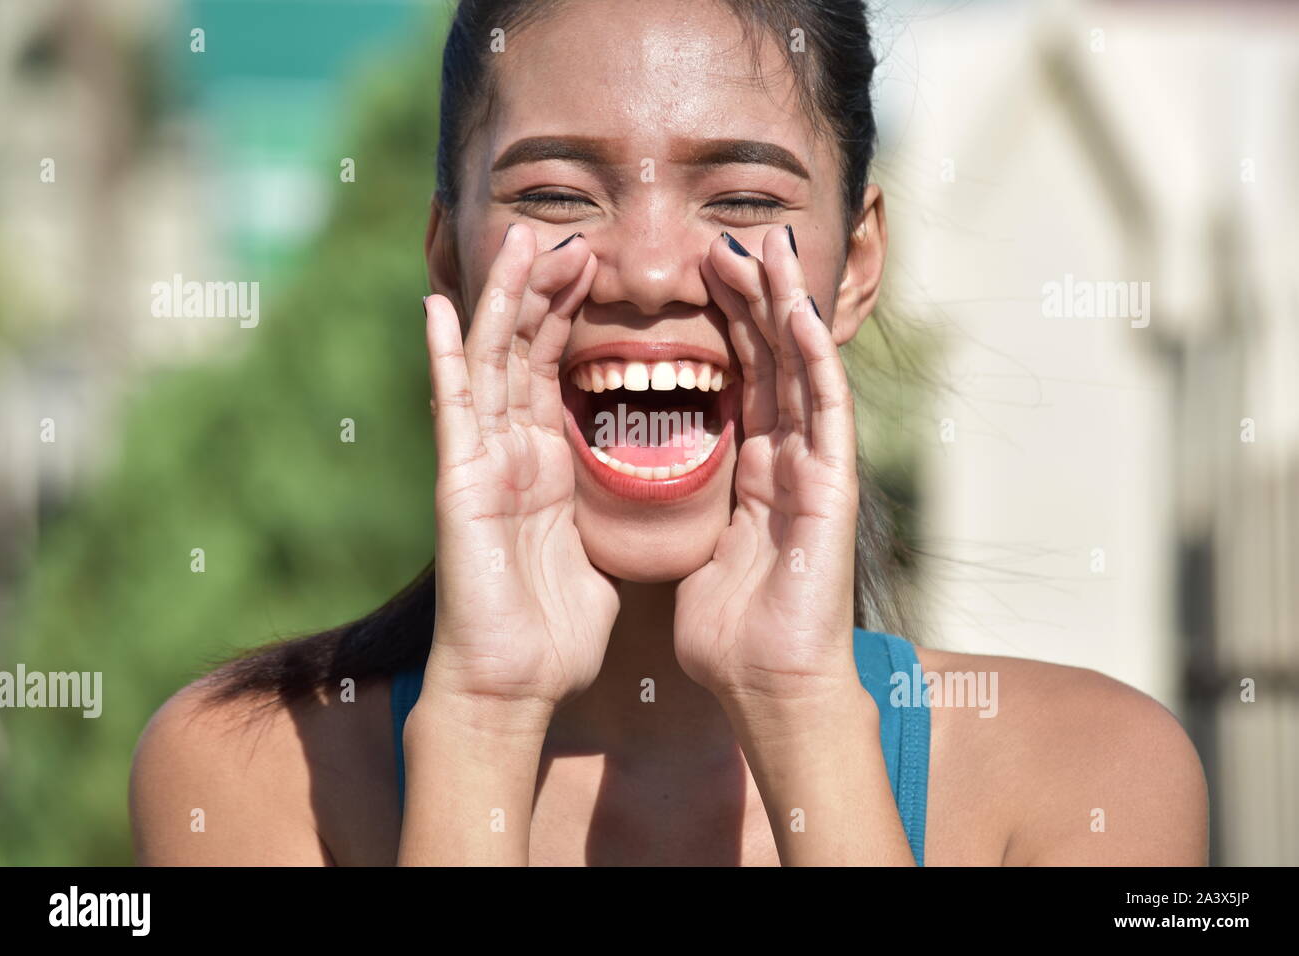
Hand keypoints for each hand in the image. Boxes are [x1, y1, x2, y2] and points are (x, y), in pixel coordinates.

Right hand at [421, 224, 618, 707]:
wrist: (515, 682)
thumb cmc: (554, 626)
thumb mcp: (596, 547)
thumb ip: (600, 506)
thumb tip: (629, 490)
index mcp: (543, 462)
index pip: (556, 369)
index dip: (574, 316)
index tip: (599, 267)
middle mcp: (508, 451)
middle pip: (524, 350)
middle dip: (546, 290)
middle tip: (570, 234)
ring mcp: (480, 462)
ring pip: (491, 361)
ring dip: (507, 300)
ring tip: (527, 240)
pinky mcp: (460, 483)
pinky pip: (453, 410)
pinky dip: (441, 357)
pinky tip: (434, 305)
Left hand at [675, 225, 859, 703]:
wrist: (765, 684)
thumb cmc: (730, 630)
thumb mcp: (698, 547)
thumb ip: (695, 504)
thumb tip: (665, 481)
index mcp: (755, 470)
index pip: (741, 379)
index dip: (723, 325)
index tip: (698, 276)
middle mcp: (787, 459)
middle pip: (771, 360)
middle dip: (753, 298)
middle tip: (730, 240)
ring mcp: (815, 471)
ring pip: (802, 371)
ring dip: (785, 307)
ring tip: (765, 248)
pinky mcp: (832, 490)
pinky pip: (824, 413)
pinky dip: (812, 359)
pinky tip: (796, 311)